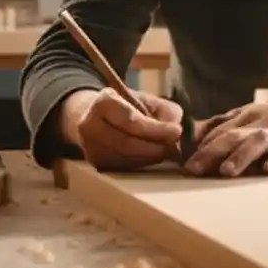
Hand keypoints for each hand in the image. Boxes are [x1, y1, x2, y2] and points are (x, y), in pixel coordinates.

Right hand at [59, 88, 183, 170]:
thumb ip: (165, 110)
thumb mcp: (146, 99)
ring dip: (150, 157)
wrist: (90, 115)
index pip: (131, 120)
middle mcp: (90, 126)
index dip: (155, 129)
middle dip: (155, 148)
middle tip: (174, 147)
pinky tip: (151, 156)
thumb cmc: (124, 105)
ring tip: (165, 151)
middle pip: (126, 144)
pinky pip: (123, 167)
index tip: (177, 131)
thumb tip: (176, 129)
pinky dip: (141, 163)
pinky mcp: (95, 164)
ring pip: (125, 159)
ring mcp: (90, 148)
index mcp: (103, 103)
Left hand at [183, 81, 267, 177]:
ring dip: (243, 155)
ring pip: (260, 141)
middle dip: (212, 152)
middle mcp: (262, 123)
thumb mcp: (249, 115)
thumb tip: (188, 136)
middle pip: (234, 135)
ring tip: (227, 171)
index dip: (199, 147)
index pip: (219, 131)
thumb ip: (222, 125)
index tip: (180, 162)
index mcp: (246, 118)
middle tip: (193, 170)